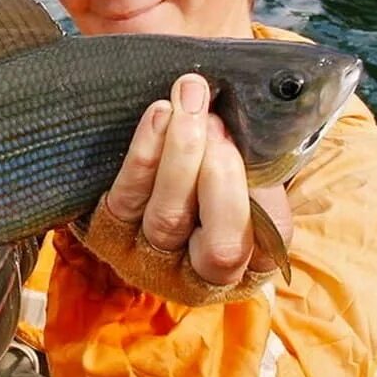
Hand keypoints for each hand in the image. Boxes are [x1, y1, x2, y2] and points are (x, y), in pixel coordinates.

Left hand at [104, 73, 292, 285]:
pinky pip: (127, 198)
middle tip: (215, 121)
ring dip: (180, 153)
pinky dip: (144, 154)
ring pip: (168, 216)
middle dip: (222, 176)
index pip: (267, 240)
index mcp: (248, 267)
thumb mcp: (252, 181)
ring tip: (188, 101)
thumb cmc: (219, 181)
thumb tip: (258, 127)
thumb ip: (260, 167)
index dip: (259, 193)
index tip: (249, 143)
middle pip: (219, 244)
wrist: (159, 184)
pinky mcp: (110, 234)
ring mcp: (150, 260)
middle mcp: (199, 276)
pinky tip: (159, 115)